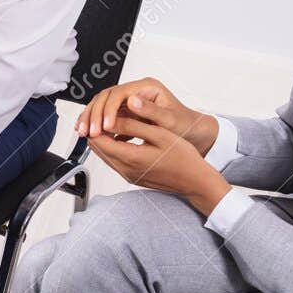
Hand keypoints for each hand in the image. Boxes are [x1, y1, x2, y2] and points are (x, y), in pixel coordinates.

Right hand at [75, 77, 216, 153]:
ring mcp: (129, 101)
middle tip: (89, 132)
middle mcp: (135, 91)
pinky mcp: (125, 112)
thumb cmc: (185, 125)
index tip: (106, 126)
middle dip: (94, 114)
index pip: (119, 94)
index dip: (108, 109)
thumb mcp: (171, 120)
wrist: (192, 132)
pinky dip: (95, 124)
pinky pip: (104, 115)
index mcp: (147, 87)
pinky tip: (90, 135)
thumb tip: (131, 100)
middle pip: (105, 97)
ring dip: (90, 119)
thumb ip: (151, 111)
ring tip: (84, 134)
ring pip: (101, 105)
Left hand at [86, 113, 232, 214]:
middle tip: (109, 114)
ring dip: (105, 139)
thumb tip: (113, 116)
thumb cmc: (183, 158)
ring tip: (116, 123)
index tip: (107, 111)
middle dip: (98, 130)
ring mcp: (127, 175)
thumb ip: (133, 125)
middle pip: (97, 148)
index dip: (98, 123)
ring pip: (103, 155)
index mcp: (130, 158)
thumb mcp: (159, 134)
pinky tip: (123, 137)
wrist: (194, 181)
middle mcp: (124, 170)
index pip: (98, 139)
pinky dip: (113, 148)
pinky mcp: (131, 177)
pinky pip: (113, 161)